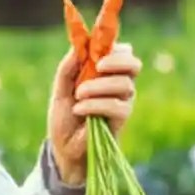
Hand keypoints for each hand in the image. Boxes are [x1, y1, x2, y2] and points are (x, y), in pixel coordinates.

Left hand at [46, 42, 142, 184]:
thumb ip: (67, 69)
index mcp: (107, 74)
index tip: (96, 48)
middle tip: (98, 65)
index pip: (123, 52)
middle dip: (117, 61)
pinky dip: (96, 104)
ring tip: (78, 95)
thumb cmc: (65, 117)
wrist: (63, 148)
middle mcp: (119, 85)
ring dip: (98, 86)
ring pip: (124, 84)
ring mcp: (123, 102)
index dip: (115, 46)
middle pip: (133, 64)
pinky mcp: (121, 120)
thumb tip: (77, 47)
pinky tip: (79, 109)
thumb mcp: (60, 90)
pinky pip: (117, 106)